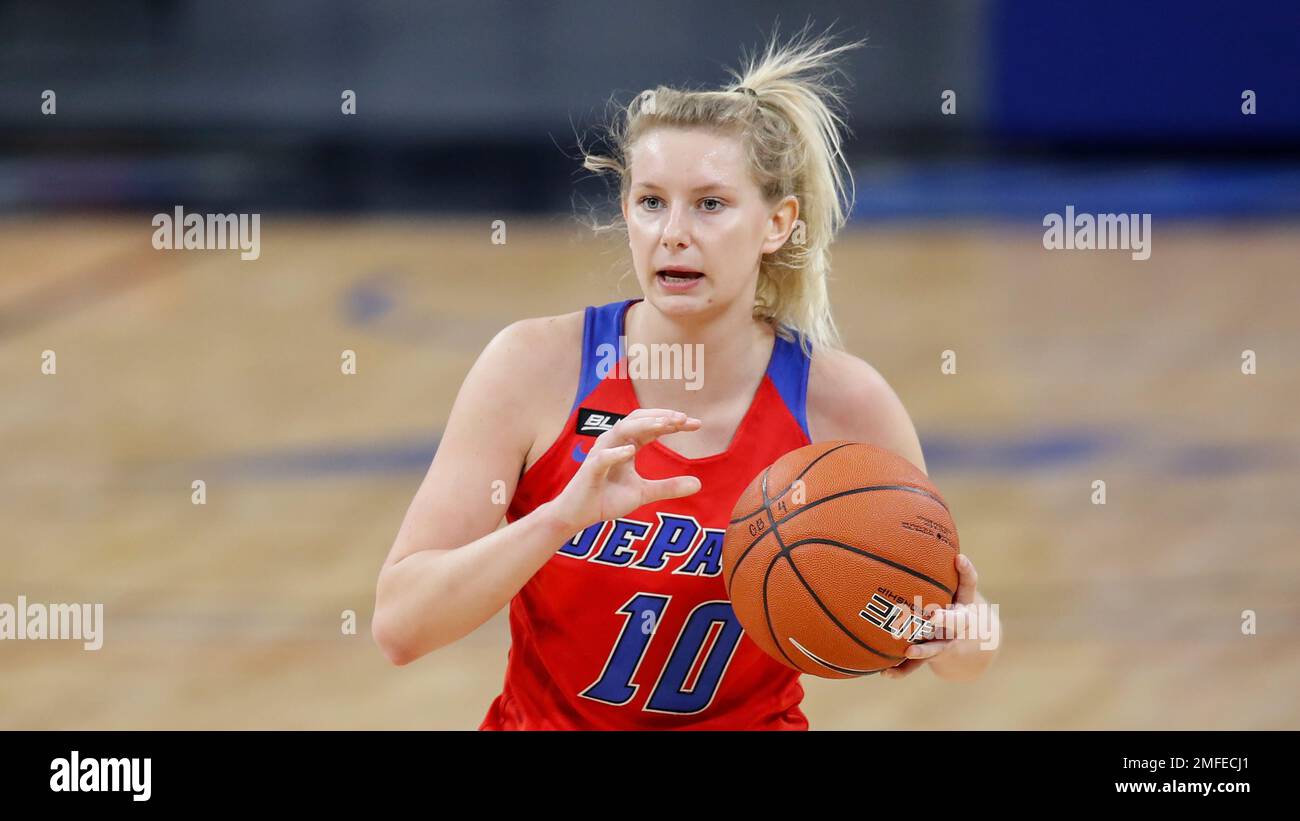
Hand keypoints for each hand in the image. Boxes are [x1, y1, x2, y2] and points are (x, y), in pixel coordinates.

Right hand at [549, 408, 702, 531]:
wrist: (577, 515)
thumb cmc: (606, 499)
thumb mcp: (643, 493)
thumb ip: (668, 487)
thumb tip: (699, 484)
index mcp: (627, 445)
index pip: (651, 426)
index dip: (673, 423)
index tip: (696, 424)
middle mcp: (614, 443)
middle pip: (637, 419)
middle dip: (661, 417)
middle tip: (684, 419)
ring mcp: (600, 454)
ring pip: (621, 431)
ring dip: (643, 426)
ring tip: (664, 426)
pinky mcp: (589, 470)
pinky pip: (602, 458)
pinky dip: (616, 453)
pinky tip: (631, 452)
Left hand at [881, 553, 979, 679]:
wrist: (973, 641)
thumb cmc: (956, 602)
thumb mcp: (957, 586)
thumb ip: (943, 566)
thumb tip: (922, 524)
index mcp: (964, 602)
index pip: (969, 584)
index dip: (966, 572)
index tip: (959, 559)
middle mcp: (958, 623)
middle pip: (954, 621)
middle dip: (944, 618)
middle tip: (933, 615)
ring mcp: (947, 642)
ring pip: (936, 648)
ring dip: (923, 650)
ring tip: (909, 649)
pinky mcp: (933, 655)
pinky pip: (917, 664)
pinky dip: (902, 668)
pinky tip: (885, 672)